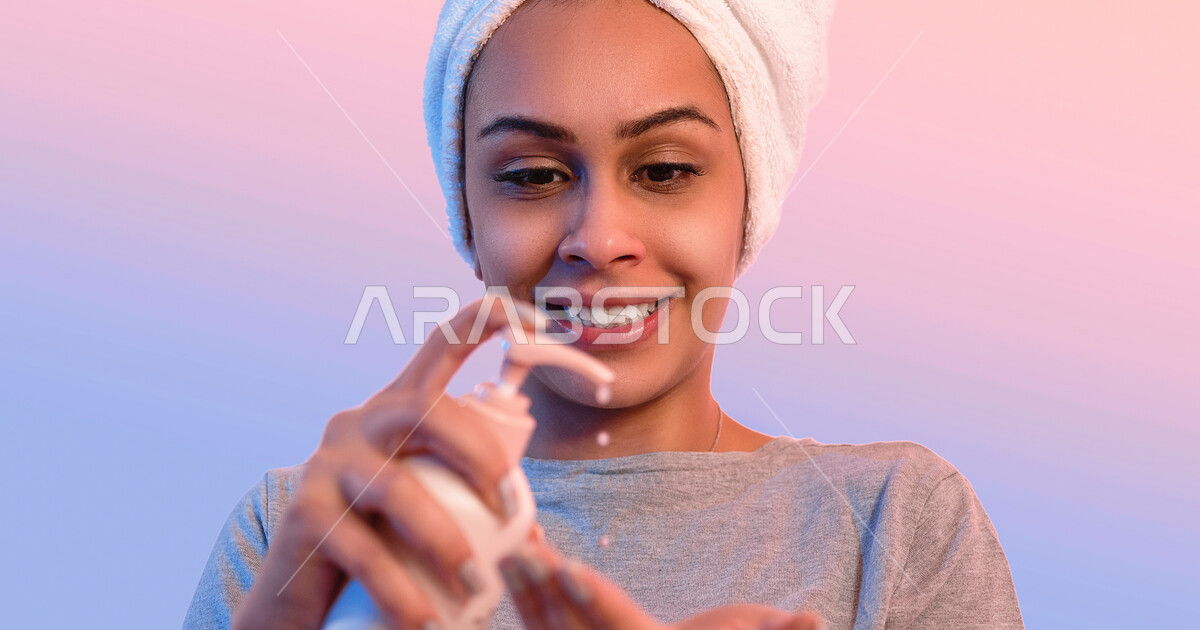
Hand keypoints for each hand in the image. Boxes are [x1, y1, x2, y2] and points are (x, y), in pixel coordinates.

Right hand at [233, 296, 544, 629]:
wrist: (302, 597)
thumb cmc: (386, 546)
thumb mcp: (430, 509)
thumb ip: (469, 503)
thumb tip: (533, 529)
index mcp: (400, 410)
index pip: (442, 345)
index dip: (491, 321)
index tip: (542, 323)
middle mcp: (360, 423)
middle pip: (424, 412)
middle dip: (477, 455)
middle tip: (509, 509)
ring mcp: (327, 466)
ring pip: (396, 490)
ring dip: (446, 542)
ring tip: (478, 587)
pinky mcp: (303, 515)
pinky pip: (362, 550)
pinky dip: (402, 590)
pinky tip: (426, 620)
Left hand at [501, 540, 824, 629]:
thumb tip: (812, 621)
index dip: (599, 602)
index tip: (569, 570)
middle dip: (546, 590)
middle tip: (520, 546)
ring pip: (552, 629)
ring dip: (529, 589)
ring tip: (512, 541)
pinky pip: (548, 626)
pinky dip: (529, 596)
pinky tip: (519, 556)